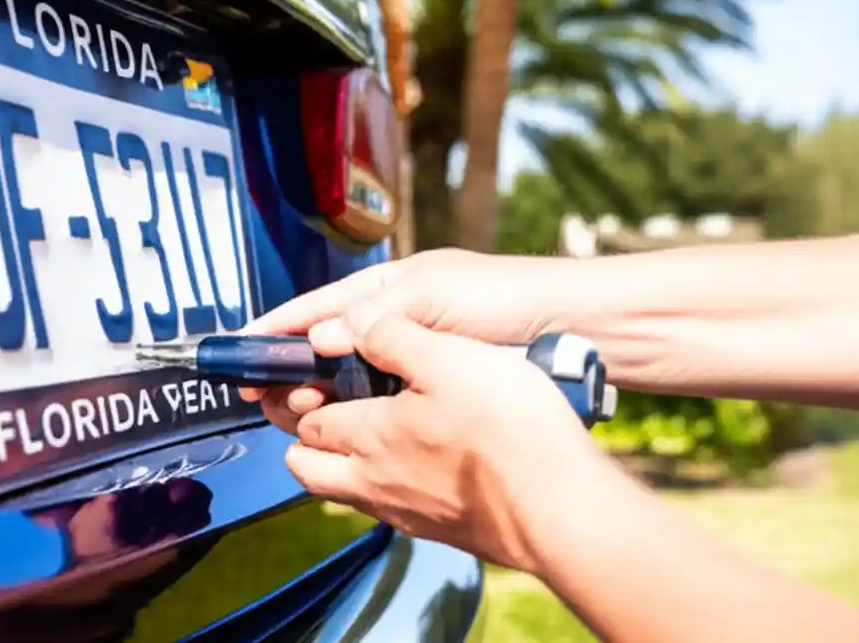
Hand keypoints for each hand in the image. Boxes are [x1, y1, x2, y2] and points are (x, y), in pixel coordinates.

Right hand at [242, 248, 576, 433]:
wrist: (579, 331)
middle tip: (265, 396)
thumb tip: (323, 339)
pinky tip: (346, 432)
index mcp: (393, 287)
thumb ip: (378, 318)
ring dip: (324, 397)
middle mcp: (398, 321)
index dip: (280, 326)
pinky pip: (383, 404)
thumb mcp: (436, 298)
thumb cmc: (509, 300)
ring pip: (352, 380)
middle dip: (294, 370)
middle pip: (329, 347)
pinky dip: (360, 416)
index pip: (321, 305)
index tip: (242, 347)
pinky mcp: (437, 390)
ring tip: (298, 417)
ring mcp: (417, 357)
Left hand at [276, 313, 608, 573]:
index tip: (298, 380)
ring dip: (340, 464)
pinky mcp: (440, 531)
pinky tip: (420, 460)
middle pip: (308, 468)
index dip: (296, 397)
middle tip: (323, 406)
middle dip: (304, 437)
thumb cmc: (509, 432)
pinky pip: (391, 508)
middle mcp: (374, 483)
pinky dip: (387, 484)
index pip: (304, 421)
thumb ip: (393, 337)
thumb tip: (351, 326)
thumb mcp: (449, 358)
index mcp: (368, 436)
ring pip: (345, 492)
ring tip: (371, 429)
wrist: (561, 510)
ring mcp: (406, 514)